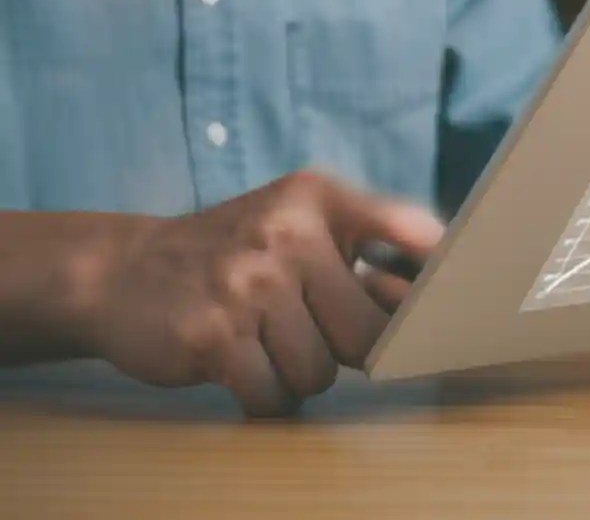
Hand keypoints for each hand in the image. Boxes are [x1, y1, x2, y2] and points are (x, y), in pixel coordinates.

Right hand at [86, 171, 442, 415]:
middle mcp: (286, 231)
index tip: (462, 296)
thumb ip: (369, 252)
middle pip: (370, 332)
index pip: (407, 229)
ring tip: (263, 341)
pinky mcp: (212, 333)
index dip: (439, 271)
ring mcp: (247, 282)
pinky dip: (261, 395)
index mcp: (318, 198)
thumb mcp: (301, 226)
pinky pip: (272, 394)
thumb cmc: (237, 256)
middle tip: (308, 330)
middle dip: (347, 350)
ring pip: (319, 371)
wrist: (123, 272)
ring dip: (296, 373)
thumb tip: (437, 302)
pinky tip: (238, 362)